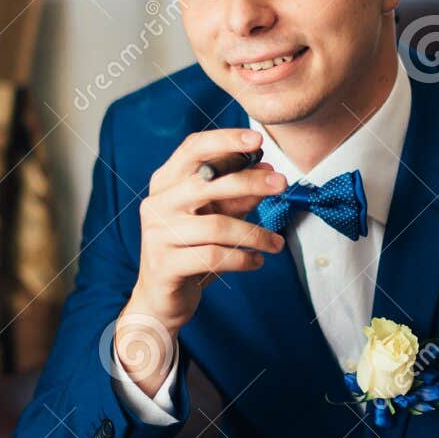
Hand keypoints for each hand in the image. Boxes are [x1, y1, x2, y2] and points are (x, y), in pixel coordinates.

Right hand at [116, 129, 287, 395]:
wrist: (161, 298)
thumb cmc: (191, 248)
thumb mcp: (216, 216)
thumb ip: (236, 195)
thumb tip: (267, 170)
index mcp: (166, 183)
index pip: (192, 149)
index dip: (225, 139)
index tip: (257, 139)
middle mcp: (157, 204)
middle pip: (207, 183)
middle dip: (250, 181)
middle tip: (282, 184)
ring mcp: (157, 235)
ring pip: (217, 225)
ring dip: (255, 233)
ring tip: (276, 243)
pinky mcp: (164, 265)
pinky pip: (214, 257)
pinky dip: (242, 258)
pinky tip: (256, 261)